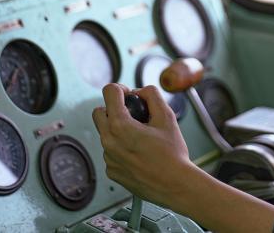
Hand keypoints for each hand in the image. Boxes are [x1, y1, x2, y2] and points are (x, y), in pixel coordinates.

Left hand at [92, 84, 194, 207]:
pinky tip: (139, 153)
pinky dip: (121, 148)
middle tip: (132, 114)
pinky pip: (111, 152)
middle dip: (113, 108)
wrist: (175, 185)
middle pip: (99, 113)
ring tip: (140, 137)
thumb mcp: (167, 117)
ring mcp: (108, 158)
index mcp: (120, 126)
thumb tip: (140, 92)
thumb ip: (152, 96)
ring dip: (118, 130)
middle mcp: (109, 142)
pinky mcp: (111, 171)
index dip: (120, 88)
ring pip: (105, 134)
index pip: (109, 92)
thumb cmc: (172, 155)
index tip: (129, 94)